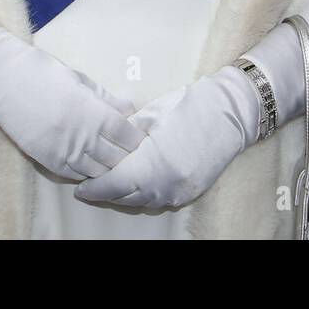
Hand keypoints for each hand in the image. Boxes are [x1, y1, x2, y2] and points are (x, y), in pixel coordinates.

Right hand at [0, 23, 145, 180]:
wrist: (3, 81)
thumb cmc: (41, 72)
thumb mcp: (78, 79)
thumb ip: (105, 98)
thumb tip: (129, 110)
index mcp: (91, 111)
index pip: (127, 136)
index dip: (137, 138)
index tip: (140, 135)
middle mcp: (80, 136)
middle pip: (117, 159)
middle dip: (128, 156)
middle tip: (131, 151)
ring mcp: (63, 152)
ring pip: (98, 172)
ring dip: (109, 167)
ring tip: (114, 159)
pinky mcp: (48, 161)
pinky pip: (77, 176)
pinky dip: (88, 172)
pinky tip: (92, 163)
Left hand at [74, 66, 259, 208]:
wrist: (230, 113)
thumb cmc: (189, 106)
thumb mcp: (150, 115)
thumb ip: (125, 133)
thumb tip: (103, 142)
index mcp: (153, 164)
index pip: (114, 184)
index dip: (94, 188)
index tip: (79, 187)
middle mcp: (166, 184)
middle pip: (125, 198)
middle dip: (105, 193)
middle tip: (88, 186)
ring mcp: (180, 191)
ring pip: (142, 202)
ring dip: (123, 196)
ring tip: (108, 185)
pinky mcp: (190, 192)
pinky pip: (158, 200)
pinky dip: (143, 195)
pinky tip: (135, 184)